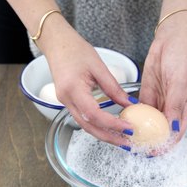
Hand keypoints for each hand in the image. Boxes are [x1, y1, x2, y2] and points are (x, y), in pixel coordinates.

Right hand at [40, 20, 133, 146]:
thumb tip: (129, 104)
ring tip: (120, 138)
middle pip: (88, 127)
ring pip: (85, 125)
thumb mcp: (99, 66)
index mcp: (74, 89)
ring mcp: (65, 102)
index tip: (129, 128)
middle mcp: (66, 100)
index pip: (95, 114)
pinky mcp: (68, 102)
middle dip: (109, 137)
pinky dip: (97, 125)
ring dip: (103, 134)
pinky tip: (109, 126)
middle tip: (127, 143)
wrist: (57, 44)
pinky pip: (82, 118)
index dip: (113, 124)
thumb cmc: (75, 50)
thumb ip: (114, 88)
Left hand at [140, 18, 186, 142]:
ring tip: (130, 138)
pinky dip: (134, 116)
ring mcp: (158, 100)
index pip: (176, 131)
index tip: (157, 152)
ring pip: (149, 121)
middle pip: (161, 129)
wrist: (170, 40)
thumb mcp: (180, 82)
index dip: (168, 144)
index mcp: (183, 107)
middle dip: (151, 140)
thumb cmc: (182, 58)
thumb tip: (173, 128)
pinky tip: (126, 122)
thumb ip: (175, 105)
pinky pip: (140, 109)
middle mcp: (170, 106)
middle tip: (139, 148)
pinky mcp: (146, 93)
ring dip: (142, 130)